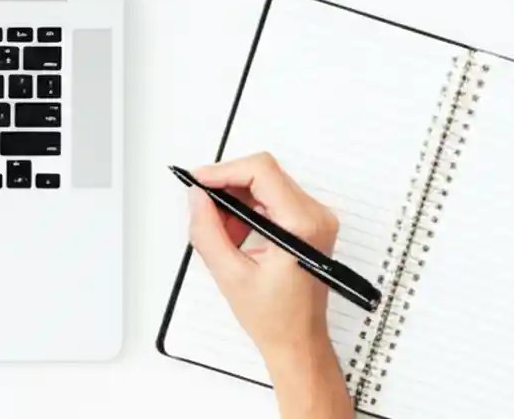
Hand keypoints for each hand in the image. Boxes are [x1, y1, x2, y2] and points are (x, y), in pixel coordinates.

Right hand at [187, 152, 339, 365]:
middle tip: (205, 212)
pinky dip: (248, 212)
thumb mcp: (230, 274)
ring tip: (223, 235)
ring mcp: (316, 219)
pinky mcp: (310, 224)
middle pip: (263, 175)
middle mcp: (316, 216)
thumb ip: (207, 230)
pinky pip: (273, 200)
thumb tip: (197, 197)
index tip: (200, 182)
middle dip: (228, 190)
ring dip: (236, 203)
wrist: (299, 341)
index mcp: (302, 226)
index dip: (224, 171)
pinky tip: (236, 238)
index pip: (261, 172)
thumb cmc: (275, 318)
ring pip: (266, 186)